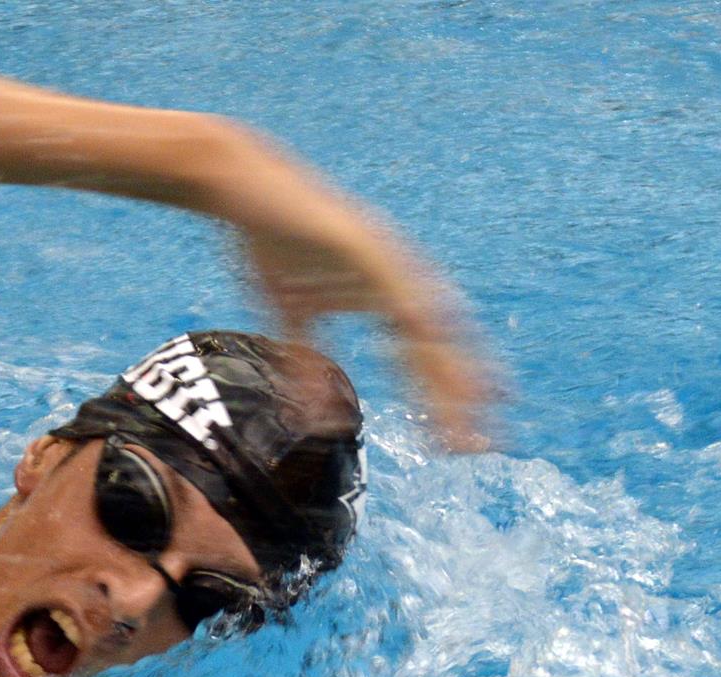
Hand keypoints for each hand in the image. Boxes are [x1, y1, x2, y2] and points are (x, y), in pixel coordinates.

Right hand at [209, 133, 494, 451]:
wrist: (240, 186)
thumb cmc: (266, 243)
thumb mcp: (290, 314)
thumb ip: (306, 362)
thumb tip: (312, 417)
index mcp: (385, 295)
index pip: (425, 356)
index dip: (450, 396)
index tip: (467, 438)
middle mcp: (397, 278)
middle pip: (440, 348)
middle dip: (462, 399)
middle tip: (479, 447)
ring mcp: (385, 259)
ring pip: (430, 325)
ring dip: (451, 371)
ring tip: (471, 413)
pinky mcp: (364, 242)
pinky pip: (397, 287)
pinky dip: (419, 318)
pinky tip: (434, 349)